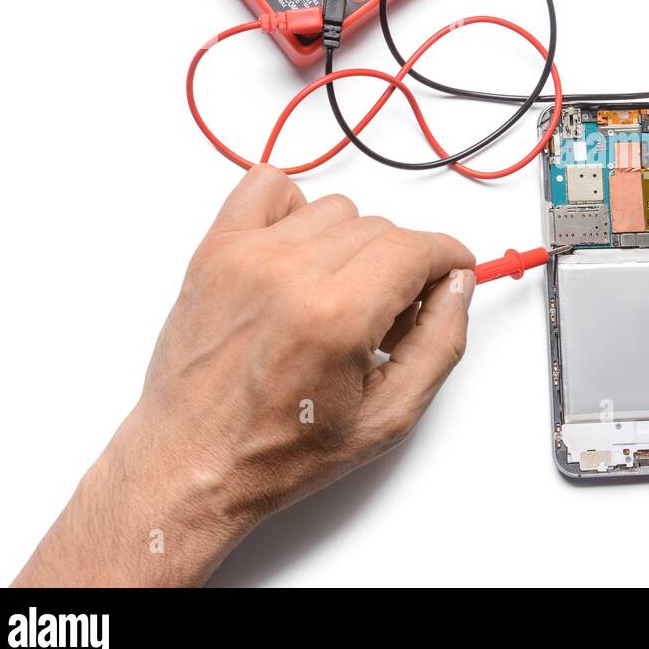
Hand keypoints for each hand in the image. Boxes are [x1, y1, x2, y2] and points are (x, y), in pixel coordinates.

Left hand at [15, 164, 474, 585]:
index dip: (447, 258)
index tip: (452, 272)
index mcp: (337, 317)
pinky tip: (297, 254)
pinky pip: (267, 185)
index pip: (417, 248)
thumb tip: (457, 285)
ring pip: (336, 209)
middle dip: (402, 265)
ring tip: (338, 293)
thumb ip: (439, 343)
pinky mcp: (214, 250)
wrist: (191, 462)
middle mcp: (290, 274)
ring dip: (351, 243)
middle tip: (387, 317)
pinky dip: (293, 207)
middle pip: (382, 228)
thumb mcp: (389, 417)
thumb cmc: (281, 450)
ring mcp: (247, 256)